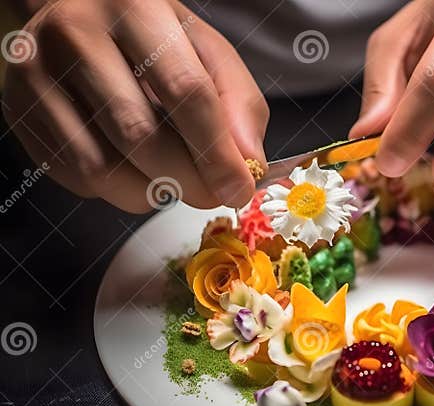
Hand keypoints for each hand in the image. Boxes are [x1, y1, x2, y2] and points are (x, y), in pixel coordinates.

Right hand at [2, 0, 267, 211]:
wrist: (79, 15)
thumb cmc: (154, 38)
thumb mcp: (207, 52)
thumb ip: (238, 103)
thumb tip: (247, 161)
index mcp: (135, 8)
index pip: (185, 90)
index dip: (216, 151)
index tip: (238, 189)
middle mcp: (76, 34)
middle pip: (140, 135)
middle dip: (187, 181)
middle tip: (211, 196)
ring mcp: (36, 74)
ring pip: (102, 167)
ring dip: (152, 194)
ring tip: (175, 184)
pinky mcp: (18, 110)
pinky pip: (75, 176)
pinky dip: (116, 190)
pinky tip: (135, 171)